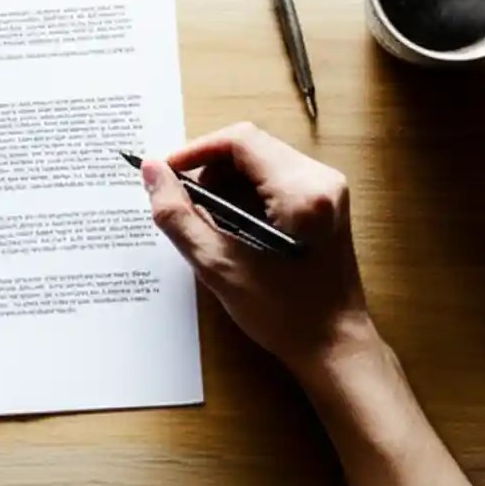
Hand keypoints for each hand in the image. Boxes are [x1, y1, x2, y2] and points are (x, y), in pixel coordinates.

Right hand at [141, 122, 371, 377]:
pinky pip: (275, 178)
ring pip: (261, 161)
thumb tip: (151, 171)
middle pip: (250, 147)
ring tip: (210, 223)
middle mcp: (321, 180)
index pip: (239, 140)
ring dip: (227, 183)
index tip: (166, 174)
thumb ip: (177, 215)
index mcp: (301, 191)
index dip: (195, 150)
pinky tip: (235, 228)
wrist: (332, 344)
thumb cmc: (282, 314)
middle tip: (185, 204)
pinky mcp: (326, 201)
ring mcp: (328, 189)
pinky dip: (246, 193)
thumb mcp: (217, 265)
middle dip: (210, 169)